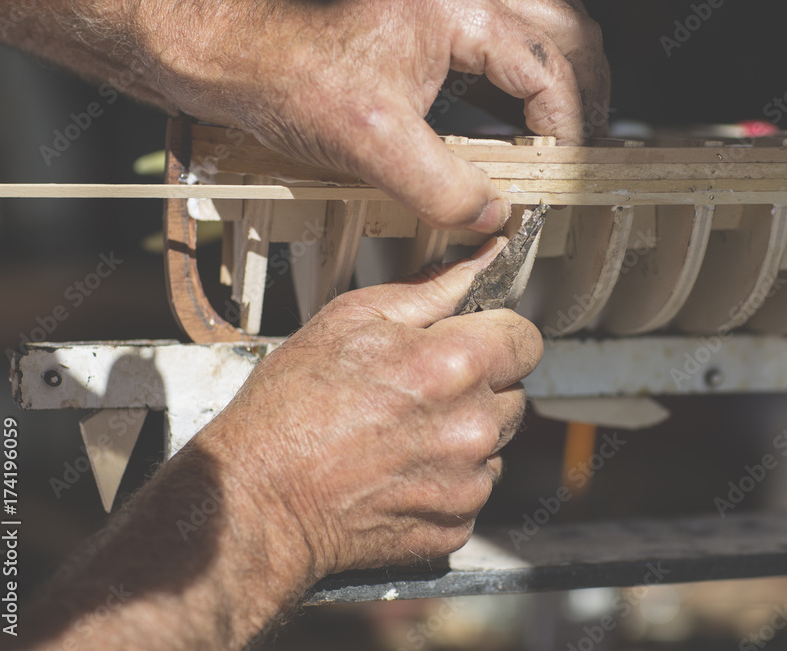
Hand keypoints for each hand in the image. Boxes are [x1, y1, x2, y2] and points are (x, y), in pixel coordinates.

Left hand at [134, 0, 608, 230]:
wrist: (235, 59)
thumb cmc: (288, 76)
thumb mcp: (373, 145)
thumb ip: (443, 185)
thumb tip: (495, 214)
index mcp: (457, 7)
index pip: (545, 69)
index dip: (566, 128)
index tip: (567, 173)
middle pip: (562, 31)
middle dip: (583, 91)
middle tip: (585, 147)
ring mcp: (447, 0)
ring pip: (540, 23)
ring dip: (561, 74)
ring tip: (565, 128)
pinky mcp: (430, 18)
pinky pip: (504, 34)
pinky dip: (525, 71)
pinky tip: (518, 111)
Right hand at [197, 238, 542, 575]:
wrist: (260, 498)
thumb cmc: (291, 409)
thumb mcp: (350, 320)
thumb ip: (429, 291)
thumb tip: (478, 263)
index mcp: (454, 365)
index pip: (526, 339)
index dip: (499, 334)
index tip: (473, 340)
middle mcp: (471, 426)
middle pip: (513, 391)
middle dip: (479, 384)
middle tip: (419, 388)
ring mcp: (467, 481)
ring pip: (496, 440)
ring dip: (465, 431)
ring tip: (404, 430)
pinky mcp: (457, 522)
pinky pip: (475, 486)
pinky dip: (450, 477)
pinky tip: (402, 467)